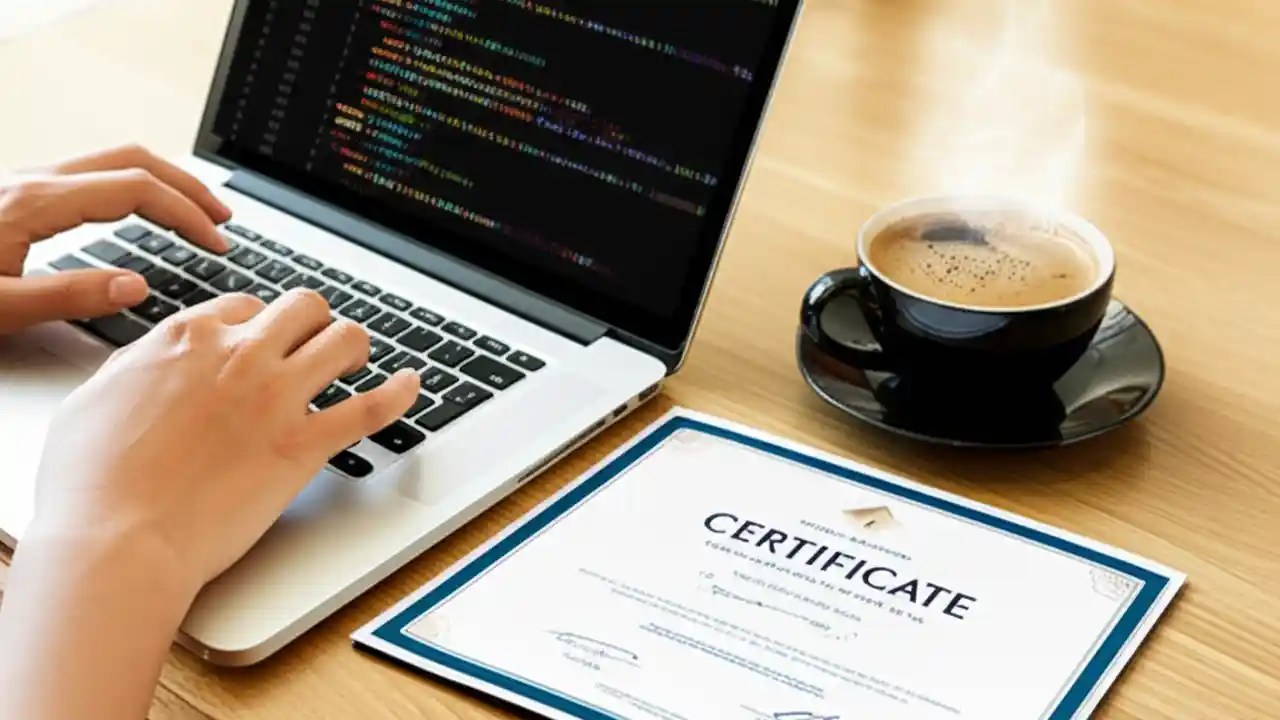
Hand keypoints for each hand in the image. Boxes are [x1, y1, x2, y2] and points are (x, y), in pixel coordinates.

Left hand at [0, 144, 230, 334]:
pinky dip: (132, 188)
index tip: (215, 243)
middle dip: (187, 187)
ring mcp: (24, 183)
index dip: (186, 213)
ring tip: (191, 212)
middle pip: (132, 160)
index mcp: (33, 202)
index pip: (136, 189)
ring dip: (162, 182)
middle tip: (221, 218)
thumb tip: (136, 288)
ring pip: (112, 161)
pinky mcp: (16, 195)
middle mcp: (32, 182)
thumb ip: (69, 297)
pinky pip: (91, 175)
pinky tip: (139, 212)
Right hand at [29, 289, 418, 593]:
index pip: (245, 306)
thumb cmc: (91, 483)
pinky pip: (370, 407)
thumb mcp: (95, 400)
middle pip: (302, 308)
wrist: (117, 538)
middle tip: (314, 343)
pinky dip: (399, 394)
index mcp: (185, 339)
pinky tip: (412, 386)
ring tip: (356, 360)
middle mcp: (238, 356)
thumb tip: (150, 365)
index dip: (258, 324)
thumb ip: (135, 371)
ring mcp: (276, 397)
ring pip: (343, 340)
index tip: (260, 343)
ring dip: (354, 345)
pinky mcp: (304, 445)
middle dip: (312, 321)